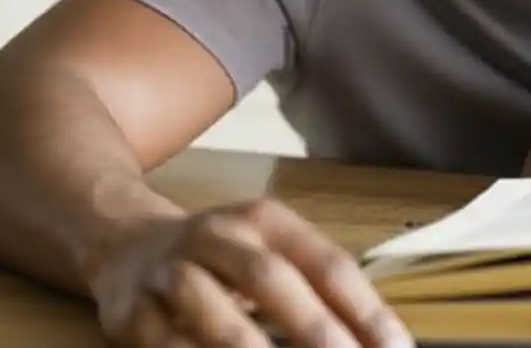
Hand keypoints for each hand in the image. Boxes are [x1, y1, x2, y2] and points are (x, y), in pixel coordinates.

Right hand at [87, 199, 412, 347]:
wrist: (124, 245)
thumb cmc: (223, 258)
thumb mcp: (272, 252)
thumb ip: (320, 290)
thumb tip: (381, 344)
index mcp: (266, 222)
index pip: (327, 263)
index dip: (364, 309)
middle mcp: (217, 237)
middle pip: (271, 280)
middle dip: (315, 329)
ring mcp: (170, 273)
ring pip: (214, 315)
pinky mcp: (130, 314)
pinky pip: (171, 347)